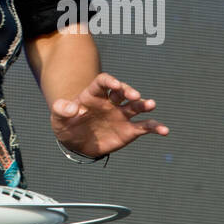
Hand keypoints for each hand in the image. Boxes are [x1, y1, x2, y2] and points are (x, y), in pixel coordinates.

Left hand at [51, 72, 168, 158]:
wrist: (75, 141)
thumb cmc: (66, 124)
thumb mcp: (58, 117)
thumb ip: (62, 109)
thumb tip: (71, 108)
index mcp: (93, 95)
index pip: (103, 82)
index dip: (110, 82)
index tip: (116, 85)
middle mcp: (110, 102)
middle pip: (122, 92)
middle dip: (129, 91)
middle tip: (135, 96)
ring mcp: (121, 115)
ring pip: (135, 107)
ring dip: (144, 105)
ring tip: (151, 105)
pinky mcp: (129, 130)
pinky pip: (144, 127)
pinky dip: (155, 127)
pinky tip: (164, 130)